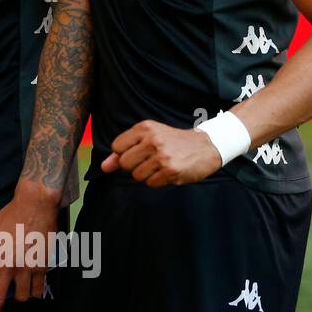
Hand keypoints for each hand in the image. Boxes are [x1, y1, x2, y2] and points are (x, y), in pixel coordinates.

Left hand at [0, 185, 55, 311]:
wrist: (36, 206)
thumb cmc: (11, 214)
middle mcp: (7, 265)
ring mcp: (26, 268)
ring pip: (20, 298)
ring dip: (17, 298)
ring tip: (15, 291)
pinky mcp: (42, 267)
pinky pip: (37, 290)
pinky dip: (34, 292)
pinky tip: (32, 289)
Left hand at [100, 120, 221, 185]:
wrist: (207, 146)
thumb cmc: (173, 141)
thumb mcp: (149, 137)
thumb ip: (124, 151)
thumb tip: (104, 167)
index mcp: (145, 128)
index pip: (116, 147)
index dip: (124, 153)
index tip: (138, 151)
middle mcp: (152, 140)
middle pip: (124, 163)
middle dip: (134, 166)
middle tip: (150, 160)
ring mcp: (162, 156)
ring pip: (136, 175)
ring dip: (146, 175)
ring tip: (160, 166)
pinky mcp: (171, 170)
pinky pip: (151, 183)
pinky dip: (157, 181)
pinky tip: (168, 172)